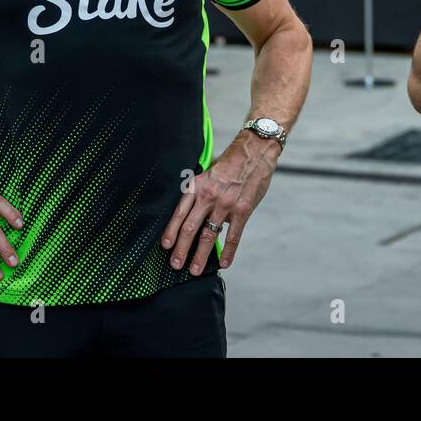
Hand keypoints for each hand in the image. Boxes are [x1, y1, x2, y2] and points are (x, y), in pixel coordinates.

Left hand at [161, 131, 277, 275]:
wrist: (255, 151)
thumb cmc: (231, 162)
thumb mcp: (209, 172)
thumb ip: (201, 192)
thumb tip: (195, 213)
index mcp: (197, 185)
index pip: (179, 213)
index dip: (171, 231)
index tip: (165, 245)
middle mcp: (208, 196)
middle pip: (190, 228)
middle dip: (181, 249)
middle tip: (175, 265)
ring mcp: (225, 204)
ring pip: (209, 235)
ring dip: (200, 255)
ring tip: (194, 270)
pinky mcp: (242, 210)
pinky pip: (233, 235)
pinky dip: (227, 251)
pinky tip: (223, 263)